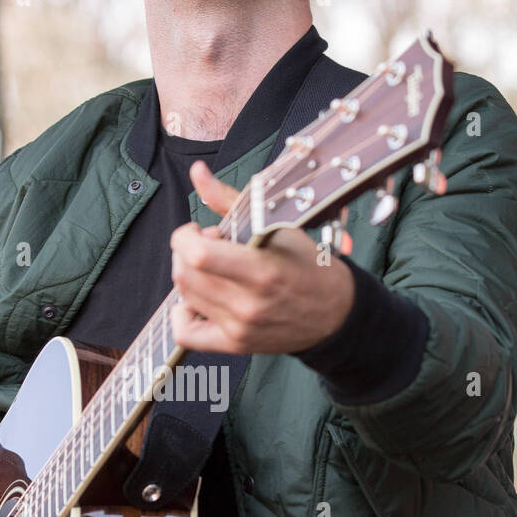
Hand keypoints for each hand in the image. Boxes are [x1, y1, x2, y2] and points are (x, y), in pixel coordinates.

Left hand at [168, 160, 354, 353]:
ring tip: (210, 268)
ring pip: (184, 296)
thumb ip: (230, 199)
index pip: (198, 255)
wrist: (335, 313)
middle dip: (185, 252)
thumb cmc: (309, 266)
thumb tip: (197, 172)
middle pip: (185, 274)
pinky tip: (196, 300)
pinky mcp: (235, 344)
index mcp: (262, 271)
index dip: (185, 237)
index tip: (197, 230)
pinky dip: (181, 314)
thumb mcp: (277, 225)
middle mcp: (248, 304)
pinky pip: (186, 333)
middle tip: (207, 245)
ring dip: (187, 275)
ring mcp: (240, 328)